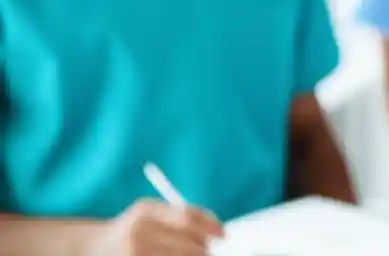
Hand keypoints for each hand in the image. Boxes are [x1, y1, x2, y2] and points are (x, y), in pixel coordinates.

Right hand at [87, 199, 222, 255]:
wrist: (90, 248)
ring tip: (196, 255)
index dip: (209, 226)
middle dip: (204, 250)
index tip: (223, 234)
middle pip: (187, 246)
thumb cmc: (131, 229)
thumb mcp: (149, 214)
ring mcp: (134, 255)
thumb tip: (216, 229)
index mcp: (144, 212)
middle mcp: (138, 234)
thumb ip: (179, 216)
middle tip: (210, 251)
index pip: (186, 217)